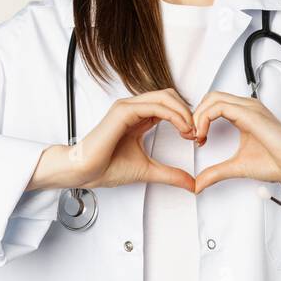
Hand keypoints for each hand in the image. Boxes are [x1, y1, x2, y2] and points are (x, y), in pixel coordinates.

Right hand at [29, 88, 196, 192]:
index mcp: (139, 117)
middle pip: (170, 96)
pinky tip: (182, 128)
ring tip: (191, 131)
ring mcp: (127, 107)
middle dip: (188, 112)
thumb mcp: (148, 170)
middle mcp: (133, 108)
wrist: (84, 171)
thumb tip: (193, 184)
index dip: (186, 117)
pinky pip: (155, 106)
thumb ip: (171, 174)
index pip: (169, 105)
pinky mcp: (123, 111)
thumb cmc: (106, 168)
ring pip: (165, 97)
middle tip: (196, 132)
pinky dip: (173, 115)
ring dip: (184, 112)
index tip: (195, 136)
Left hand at [191, 91, 280, 193]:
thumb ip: (216, 172)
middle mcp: (247, 107)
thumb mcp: (237, 166)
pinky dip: (204, 119)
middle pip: (210, 97)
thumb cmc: (278, 163)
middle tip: (193, 137)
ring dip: (198, 116)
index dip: (199, 120)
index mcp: (246, 114)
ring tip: (197, 136)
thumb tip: (198, 184)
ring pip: (212, 98)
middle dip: (195, 115)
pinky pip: (219, 107)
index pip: (214, 105)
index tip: (197, 141)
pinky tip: (204, 135)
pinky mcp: (251, 114)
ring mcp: (250, 108)